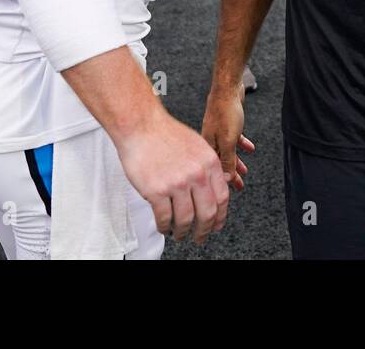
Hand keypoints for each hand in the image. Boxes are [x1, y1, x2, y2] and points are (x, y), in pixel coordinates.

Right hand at [115, 111, 231, 243]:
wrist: (142, 126)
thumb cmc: (166, 134)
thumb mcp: (199, 145)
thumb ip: (210, 166)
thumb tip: (222, 183)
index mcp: (209, 163)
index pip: (222, 198)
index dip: (221, 216)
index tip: (217, 225)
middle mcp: (196, 174)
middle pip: (207, 213)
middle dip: (204, 230)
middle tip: (200, 237)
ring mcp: (176, 183)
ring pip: (186, 220)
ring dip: (183, 232)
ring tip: (180, 234)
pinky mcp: (156, 191)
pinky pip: (164, 218)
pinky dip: (165, 227)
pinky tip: (164, 227)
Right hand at [202, 86, 254, 191]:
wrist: (227, 88)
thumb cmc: (225, 112)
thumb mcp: (228, 141)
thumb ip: (227, 160)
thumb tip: (226, 178)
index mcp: (208, 146)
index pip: (215, 169)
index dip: (225, 181)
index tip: (232, 191)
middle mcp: (211, 140)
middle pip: (222, 162)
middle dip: (231, 174)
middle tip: (240, 186)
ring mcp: (218, 131)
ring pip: (228, 151)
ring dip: (237, 161)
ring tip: (245, 171)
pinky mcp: (226, 123)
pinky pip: (234, 138)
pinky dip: (242, 144)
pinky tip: (250, 148)